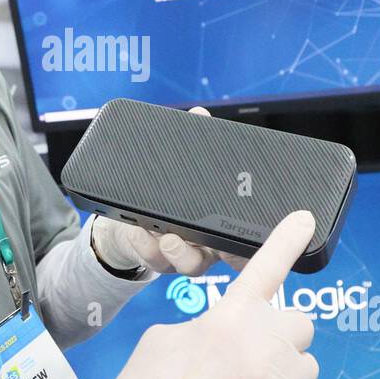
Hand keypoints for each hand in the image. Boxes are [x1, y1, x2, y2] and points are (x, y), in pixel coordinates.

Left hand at [89, 106, 241, 275]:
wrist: (133, 222)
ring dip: (174, 252)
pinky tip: (133, 229)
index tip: (244, 238)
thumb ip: (191, 145)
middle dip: (201, 252)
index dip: (246, 245)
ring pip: (184, 263)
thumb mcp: (182, 169)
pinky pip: (150, 256)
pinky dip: (142, 244)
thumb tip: (200, 115)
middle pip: (212, 257)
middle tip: (184, 238)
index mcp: (218, 226)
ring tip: (161, 236)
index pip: (239, 239)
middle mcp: (204, 246)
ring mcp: (179, 254)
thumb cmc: (168, 194)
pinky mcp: (153, 256)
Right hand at [96, 210, 326, 378]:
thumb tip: (233, 330)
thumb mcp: (166, 337)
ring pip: (306, 366)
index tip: (305, 221)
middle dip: (279, 336)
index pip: (268, 265)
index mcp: (229, 317)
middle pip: (299, 323)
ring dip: (284, 375)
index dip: (289, 238)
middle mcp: (263, 345)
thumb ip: (211, 323)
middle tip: (250, 358)